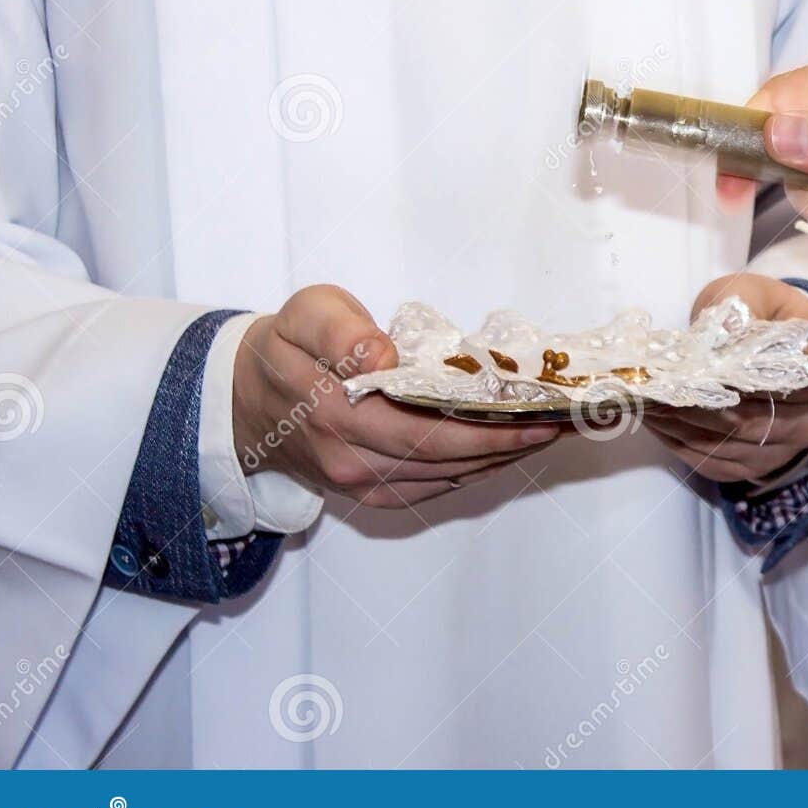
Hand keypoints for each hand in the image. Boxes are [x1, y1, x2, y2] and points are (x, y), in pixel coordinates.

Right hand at [233, 285, 562, 508]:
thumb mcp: (304, 314)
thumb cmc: (283, 347)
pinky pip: (432, 488)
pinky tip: (506, 449)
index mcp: (338, 415)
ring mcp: (359, 484)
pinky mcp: (368, 493)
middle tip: (567, 422)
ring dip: (502, 458)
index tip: (540, 413)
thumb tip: (381, 357)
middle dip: (513, 442)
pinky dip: (473, 470)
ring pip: (445, 477)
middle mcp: (351, 460)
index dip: (490, 428)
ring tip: (550, 432)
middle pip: (448, 459)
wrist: (241, 398)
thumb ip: (340, 330)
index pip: (428, 430)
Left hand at [644, 275, 807, 483]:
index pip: (790, 378)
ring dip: (681, 426)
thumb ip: (738, 308)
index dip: (740, 375)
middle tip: (650, 387)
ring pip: (729, 445)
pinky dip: (682, 445)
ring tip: (644, 401)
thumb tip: (723, 333)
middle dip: (695, 404)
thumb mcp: (752, 293)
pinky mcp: (762, 467)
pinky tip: (657, 421)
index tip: (696, 365)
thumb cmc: (766, 314)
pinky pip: (717, 464)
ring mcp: (790, 449)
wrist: (779, 344)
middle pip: (751, 418)